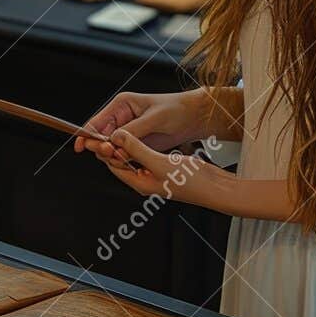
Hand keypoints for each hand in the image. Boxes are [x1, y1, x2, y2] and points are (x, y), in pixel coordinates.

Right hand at [73, 89, 208, 162]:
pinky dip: (122, 161)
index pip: (96, 122)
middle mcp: (121, 118)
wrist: (194, 118)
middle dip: (100, 147)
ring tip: (125, 158)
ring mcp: (128, 132)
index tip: (81, 147)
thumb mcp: (154, 118)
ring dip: (112, 156)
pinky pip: (122, 154)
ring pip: (109, 148)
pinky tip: (129, 162)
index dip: (86, 135)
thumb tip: (113, 140)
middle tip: (111, 153)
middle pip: (99, 137)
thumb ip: (133, 130)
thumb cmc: (177, 110)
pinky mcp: (136, 143)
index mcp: (121, 105)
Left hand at [99, 130, 226, 206]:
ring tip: (120, 129)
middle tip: (108, 129)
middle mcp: (145, 180)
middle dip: (114, 147)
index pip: (114, 165)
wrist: (215, 187)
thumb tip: (118, 138)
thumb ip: (137, 149)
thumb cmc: (191, 181)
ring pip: (134, 157)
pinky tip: (139, 135)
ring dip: (127, 144)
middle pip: (122, 162)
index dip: (106, 150)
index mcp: (140, 183)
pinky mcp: (164, 168)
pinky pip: (146, 156)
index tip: (100, 134)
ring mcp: (155, 175)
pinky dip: (140, 146)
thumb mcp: (159, 162)